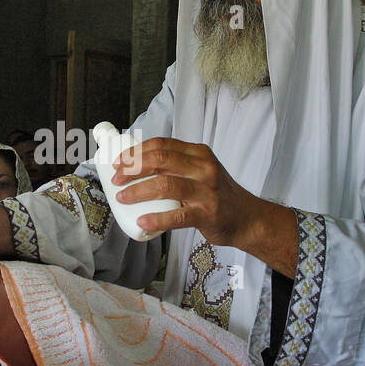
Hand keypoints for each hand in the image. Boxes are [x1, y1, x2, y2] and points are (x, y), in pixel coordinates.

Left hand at [111, 138, 258, 247]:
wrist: (248, 218)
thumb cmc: (217, 195)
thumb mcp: (201, 171)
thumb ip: (178, 166)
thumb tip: (137, 168)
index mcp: (198, 154)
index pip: (162, 144)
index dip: (136, 152)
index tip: (118, 162)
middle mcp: (203, 167)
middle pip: (160, 160)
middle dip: (132, 168)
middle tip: (117, 180)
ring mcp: (206, 190)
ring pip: (165, 184)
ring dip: (138, 191)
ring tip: (122, 198)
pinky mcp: (207, 213)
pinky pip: (177, 215)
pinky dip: (157, 218)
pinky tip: (142, 221)